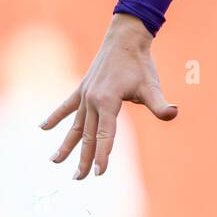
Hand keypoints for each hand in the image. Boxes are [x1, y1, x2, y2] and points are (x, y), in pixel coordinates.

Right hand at [42, 12, 177, 177]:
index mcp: (108, 102)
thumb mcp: (151, 86)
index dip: (103, 155)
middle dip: (84, 159)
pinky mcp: (82, 89)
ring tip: (54, 161)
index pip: (105, 135)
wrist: (125, 38)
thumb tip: (174, 113)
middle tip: (79, 178)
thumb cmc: (140, 64)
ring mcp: (84, 94)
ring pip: (75, 125)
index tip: (100, 173)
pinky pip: (66, 106)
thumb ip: (160, 104)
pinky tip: (42, 128)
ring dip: (66, 145)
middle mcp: (92, 100)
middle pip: (88, 136)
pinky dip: (55, 117)